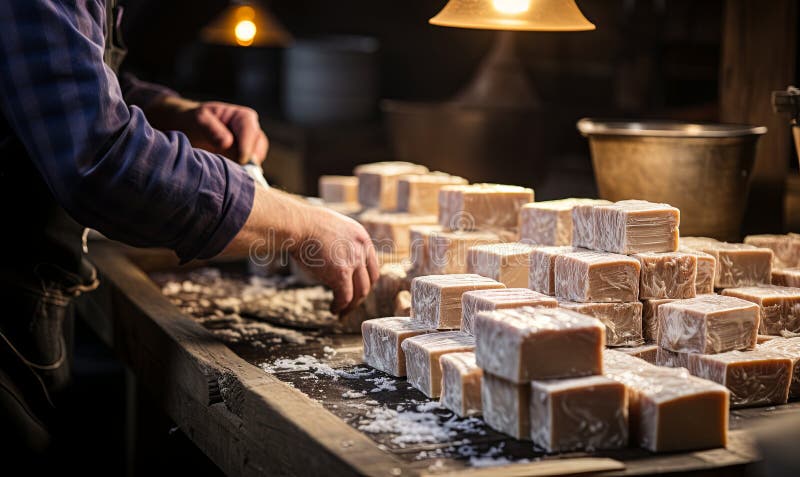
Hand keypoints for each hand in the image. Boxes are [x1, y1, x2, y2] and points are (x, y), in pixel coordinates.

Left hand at [145, 96, 268, 165]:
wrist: (188, 131)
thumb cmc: (194, 122)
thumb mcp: (199, 120)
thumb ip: (212, 129)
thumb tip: (227, 142)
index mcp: (244, 117)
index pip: (251, 134)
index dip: (246, 149)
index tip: (239, 161)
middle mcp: (252, 132)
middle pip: (257, 150)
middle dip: (245, 161)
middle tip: (231, 172)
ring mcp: (251, 148)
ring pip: (255, 163)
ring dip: (244, 170)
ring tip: (227, 175)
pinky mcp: (246, 162)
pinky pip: (250, 172)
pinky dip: (241, 176)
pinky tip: (228, 179)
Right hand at [222, 187, 378, 315]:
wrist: (297, 224)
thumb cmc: (305, 224)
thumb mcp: (332, 227)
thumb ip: (340, 241)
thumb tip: (334, 256)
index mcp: (361, 237)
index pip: (372, 265)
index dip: (365, 281)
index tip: (356, 290)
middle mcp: (361, 249)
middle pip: (369, 281)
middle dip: (360, 296)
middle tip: (350, 305)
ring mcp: (353, 261)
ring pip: (360, 292)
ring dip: (351, 305)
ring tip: (341, 312)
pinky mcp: (340, 274)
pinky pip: (345, 297)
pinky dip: (340, 307)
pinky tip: (333, 310)